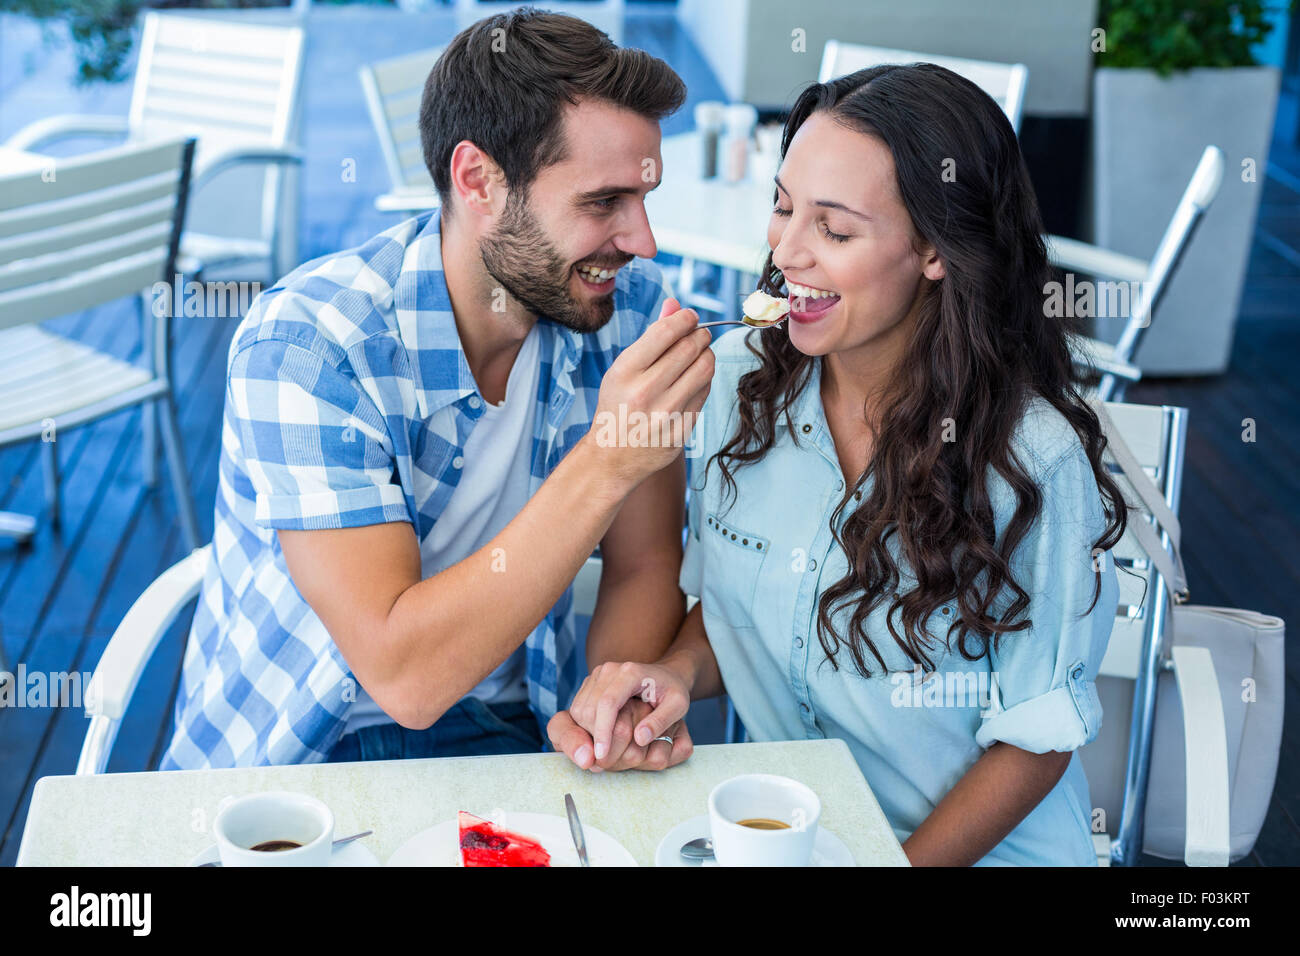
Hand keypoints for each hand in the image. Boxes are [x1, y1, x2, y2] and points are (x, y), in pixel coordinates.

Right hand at [569, 659, 692, 765]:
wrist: (665, 675)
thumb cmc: (673, 691)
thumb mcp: (678, 705)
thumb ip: (661, 721)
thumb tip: (640, 739)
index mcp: (630, 673)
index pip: (608, 703)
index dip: (603, 731)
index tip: (602, 755)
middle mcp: (609, 670)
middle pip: (589, 707)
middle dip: (593, 736)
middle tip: (603, 760)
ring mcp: (598, 675)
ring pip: (580, 709)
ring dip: (587, 733)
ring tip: (602, 750)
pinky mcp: (591, 683)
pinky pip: (579, 708)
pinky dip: (584, 728)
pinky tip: (598, 740)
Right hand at [582, 297, 713, 488]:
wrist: (613, 457)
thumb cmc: (618, 405)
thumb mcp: (622, 369)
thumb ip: (651, 337)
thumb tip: (675, 304)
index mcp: (625, 372)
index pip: (666, 332)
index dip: (685, 318)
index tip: (690, 316)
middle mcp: (645, 392)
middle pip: (690, 348)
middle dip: (700, 335)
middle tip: (700, 334)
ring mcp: (665, 414)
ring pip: (705, 369)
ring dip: (708, 354)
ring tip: (701, 353)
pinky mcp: (681, 430)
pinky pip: (704, 393)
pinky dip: (703, 380)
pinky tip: (694, 379)